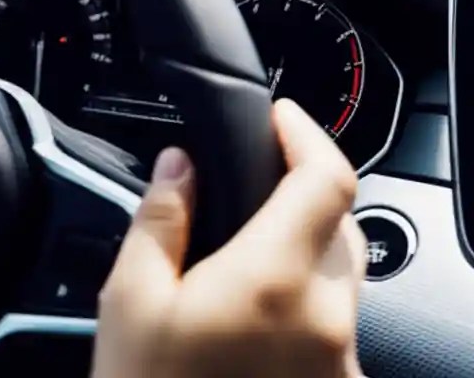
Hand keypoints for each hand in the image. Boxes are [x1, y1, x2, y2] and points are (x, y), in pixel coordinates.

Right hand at [93, 99, 365, 377]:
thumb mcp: (130, 302)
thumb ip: (161, 221)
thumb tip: (179, 167)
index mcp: (272, 279)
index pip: (326, 178)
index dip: (307, 134)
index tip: (281, 119)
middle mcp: (324, 318)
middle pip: (342, 225)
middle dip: (301, 195)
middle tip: (247, 192)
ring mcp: (341, 363)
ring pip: (343, 279)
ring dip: (306, 253)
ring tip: (238, 265)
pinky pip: (337, 330)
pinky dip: (305, 307)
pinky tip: (252, 325)